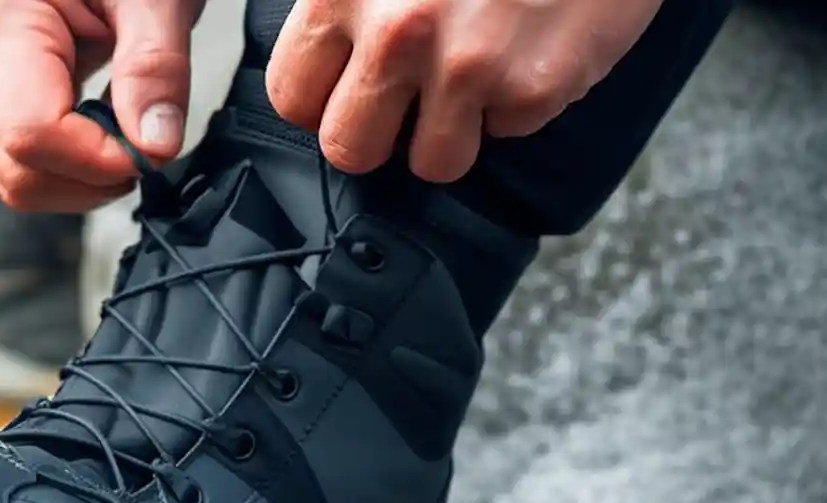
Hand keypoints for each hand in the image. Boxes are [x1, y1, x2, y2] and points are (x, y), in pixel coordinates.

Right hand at [0, 0, 204, 211]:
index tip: (152, 148)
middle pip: (18, 167)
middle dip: (92, 178)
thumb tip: (154, 145)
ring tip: (126, 131)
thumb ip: (156, 66)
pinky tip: (104, 128)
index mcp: (2, 14)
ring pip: (15, 177)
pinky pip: (21, 162)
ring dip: (82, 180)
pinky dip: (72, 167)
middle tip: (147, 142)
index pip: (31, 132)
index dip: (97, 160)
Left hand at [266, 0, 663, 181]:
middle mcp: (398, 31)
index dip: (322, 103)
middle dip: (379, 135)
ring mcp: (468, 64)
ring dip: (453, 131)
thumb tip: (326, 64)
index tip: (345, 93)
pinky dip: (518, 102)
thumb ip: (350, 1)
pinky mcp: (534, 86)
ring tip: (475, 73)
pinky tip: (527, 46)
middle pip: (349, 149)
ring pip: (433, 162)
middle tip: (407, 102)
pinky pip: (507, 134)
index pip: (292, 97)